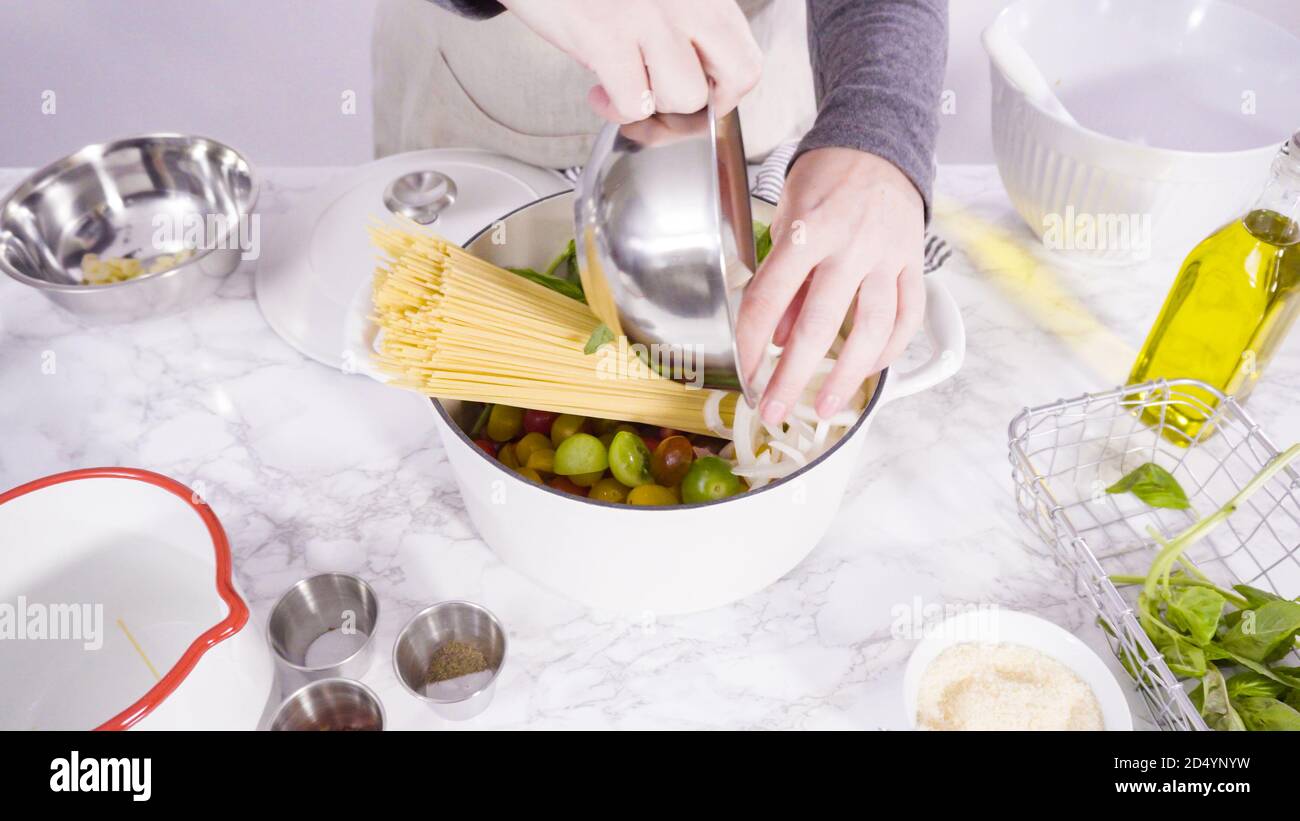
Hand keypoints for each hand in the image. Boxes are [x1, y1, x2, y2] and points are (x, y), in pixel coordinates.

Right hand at [500, 0, 761, 121]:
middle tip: (666, 99)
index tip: (701, 96)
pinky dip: (616, 108)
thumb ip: (685, 30)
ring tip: (624, 86)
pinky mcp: (607, 35)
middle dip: (697, 103)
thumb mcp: (657, 0)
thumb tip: (698, 88)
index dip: (728, 92)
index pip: (748, 59)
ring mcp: (649, 16)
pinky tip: (600, 91)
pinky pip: (633, 102)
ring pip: (683, 96)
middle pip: (731, 81)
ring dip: (650, 104)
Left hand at [736, 147, 926, 424]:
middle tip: (774, 409)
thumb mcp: (787, 217)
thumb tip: (779, 339)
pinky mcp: (915, 262)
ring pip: (872, 328)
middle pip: (819, 324)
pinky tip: (867, 369)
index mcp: (807, 230)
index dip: (752, 341)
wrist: (879, 142)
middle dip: (793, 377)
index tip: (745, 370)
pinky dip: (889, 350)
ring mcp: (888, 256)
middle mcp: (850, 244)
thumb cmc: (825, 179)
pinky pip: (908, 316)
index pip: (770, 297)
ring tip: (827, 405)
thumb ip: (783, 278)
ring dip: (848, 375)